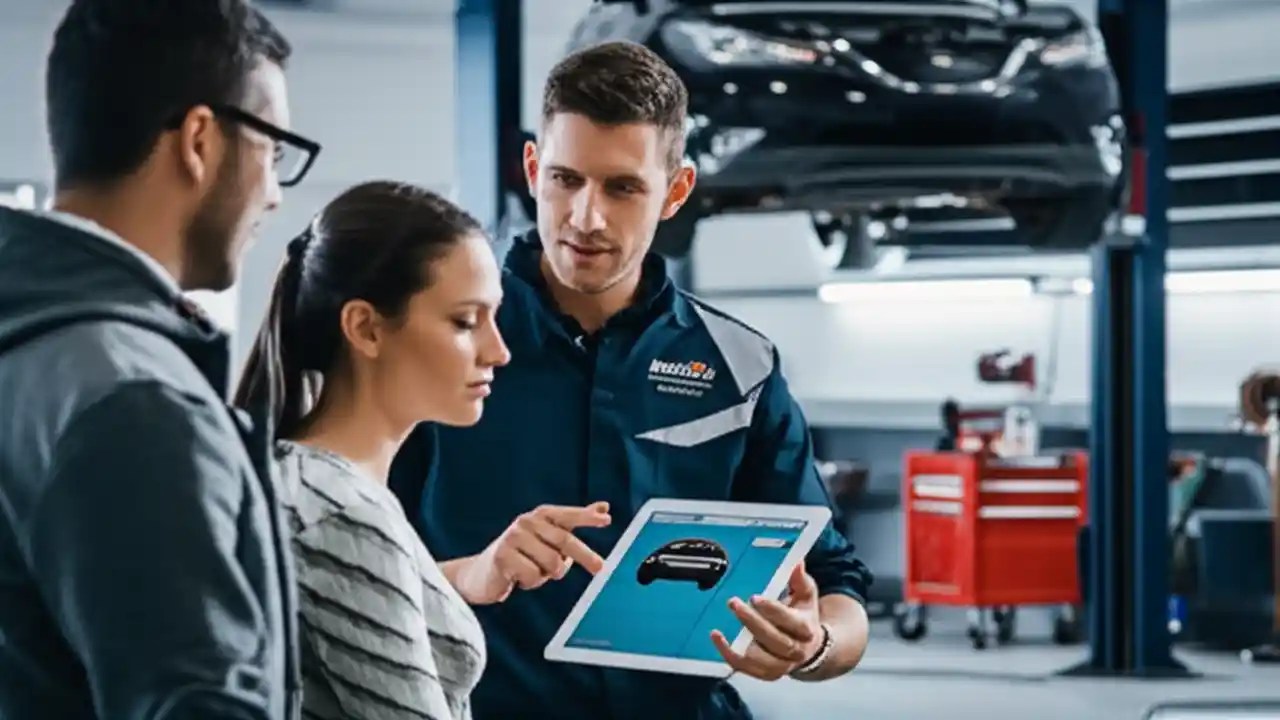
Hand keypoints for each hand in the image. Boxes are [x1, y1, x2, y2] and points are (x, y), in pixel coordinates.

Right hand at [454, 502, 611, 604]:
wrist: (480, 575)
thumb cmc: (521, 555)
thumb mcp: (548, 538)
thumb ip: (574, 523)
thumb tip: (604, 507)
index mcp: (540, 515)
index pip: (567, 515)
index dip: (587, 516)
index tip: (607, 519)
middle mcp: (526, 522)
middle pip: (564, 541)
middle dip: (585, 556)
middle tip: (601, 568)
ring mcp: (513, 538)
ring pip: (552, 564)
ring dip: (548, 575)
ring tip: (533, 572)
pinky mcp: (502, 556)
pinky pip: (533, 576)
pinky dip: (531, 583)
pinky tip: (517, 578)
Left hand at [711, 561, 822, 680]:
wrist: (808, 647)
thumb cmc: (802, 616)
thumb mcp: (806, 596)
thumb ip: (800, 580)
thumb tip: (796, 563)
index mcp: (806, 629)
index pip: (791, 622)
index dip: (773, 610)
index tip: (755, 598)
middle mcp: (795, 650)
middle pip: (775, 640)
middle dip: (752, 622)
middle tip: (734, 603)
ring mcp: (780, 665)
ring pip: (760, 659)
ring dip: (739, 642)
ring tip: (722, 625)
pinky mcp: (765, 673)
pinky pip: (744, 667)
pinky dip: (729, 654)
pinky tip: (717, 637)